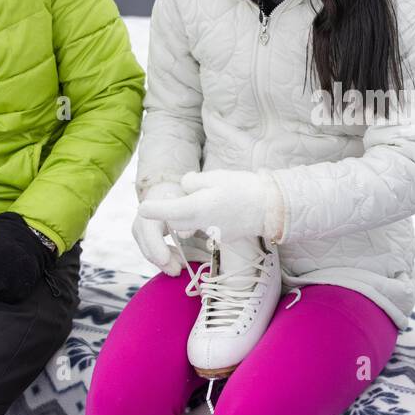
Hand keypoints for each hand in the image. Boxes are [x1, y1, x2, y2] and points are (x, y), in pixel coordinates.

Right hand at [132, 181, 194, 275]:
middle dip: (164, 262)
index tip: (166, 260)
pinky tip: (177, 262)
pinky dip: (164, 259)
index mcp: (150, 209)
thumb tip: (183, 236)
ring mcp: (139, 231)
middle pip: (148, 247)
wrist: (163, 190)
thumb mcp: (183, 200)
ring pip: (150, 253)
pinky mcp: (142, 239)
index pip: (149, 231)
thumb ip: (185, 216)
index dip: (157, 247)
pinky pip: (152, 253)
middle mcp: (141, 222)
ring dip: (165, 263)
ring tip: (182, 267)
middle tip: (179, 270)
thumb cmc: (176, 194)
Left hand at [135, 169, 280, 244]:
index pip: (168, 211)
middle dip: (172, 213)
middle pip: (177, 222)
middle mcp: (202, 224)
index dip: (154, 210)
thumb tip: (184, 186)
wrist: (271, 207)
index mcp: (197, 207)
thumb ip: (193, 182)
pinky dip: (207, 221)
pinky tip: (222, 210)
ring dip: (190, 217)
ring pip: (192, 226)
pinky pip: (207, 229)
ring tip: (206, 202)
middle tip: (177, 200)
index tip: (143, 208)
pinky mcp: (223, 237)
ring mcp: (212, 233)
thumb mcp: (215, 176)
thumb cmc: (243, 188)